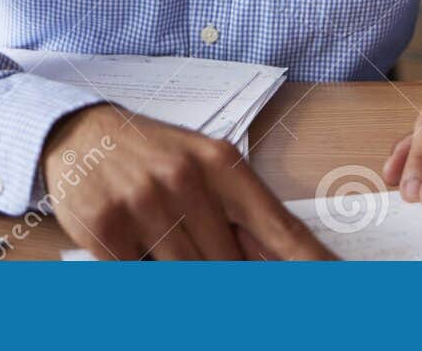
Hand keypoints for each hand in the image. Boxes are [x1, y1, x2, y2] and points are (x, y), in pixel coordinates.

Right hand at [40, 103, 333, 259]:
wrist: (82, 133)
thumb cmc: (154, 154)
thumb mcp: (204, 168)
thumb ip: (242, 216)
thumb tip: (285, 265)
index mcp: (222, 164)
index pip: (281, 230)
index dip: (312, 267)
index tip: (339, 289)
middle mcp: (186, 180)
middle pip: (230, 268)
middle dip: (226, 274)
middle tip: (205, 251)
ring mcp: (145, 204)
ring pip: (188, 277)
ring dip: (183, 273)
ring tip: (165, 241)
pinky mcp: (106, 228)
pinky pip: (141, 279)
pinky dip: (143, 273)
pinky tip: (137, 249)